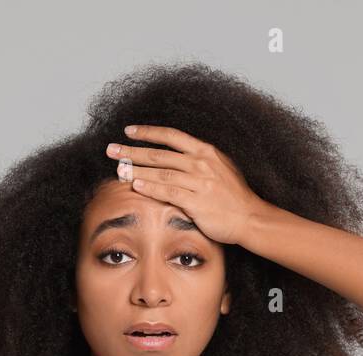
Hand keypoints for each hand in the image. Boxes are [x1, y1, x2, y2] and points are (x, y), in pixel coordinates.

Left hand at [106, 124, 266, 245]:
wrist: (251, 218)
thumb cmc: (234, 197)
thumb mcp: (220, 168)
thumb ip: (198, 161)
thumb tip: (177, 157)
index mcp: (206, 151)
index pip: (171, 136)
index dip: (148, 132)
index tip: (129, 131)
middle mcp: (201, 162)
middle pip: (160, 153)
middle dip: (133, 151)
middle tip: (111, 150)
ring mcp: (199, 181)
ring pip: (161, 172)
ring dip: (136, 169)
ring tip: (118, 169)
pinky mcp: (196, 201)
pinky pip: (168, 192)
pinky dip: (150, 187)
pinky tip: (135, 185)